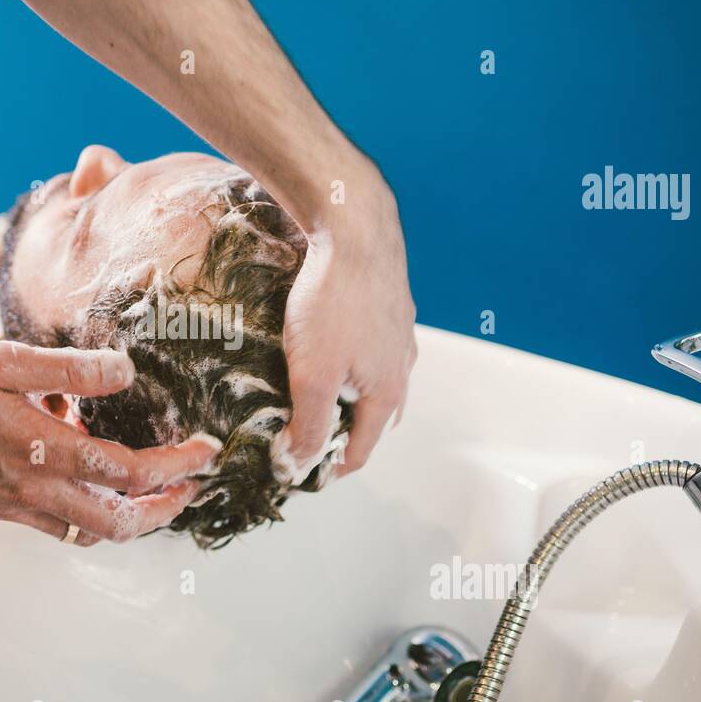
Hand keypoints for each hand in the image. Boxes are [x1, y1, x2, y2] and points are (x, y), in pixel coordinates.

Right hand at [0, 341, 219, 544]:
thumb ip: (64, 369)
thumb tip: (123, 372)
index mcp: (43, 449)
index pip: (129, 471)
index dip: (177, 465)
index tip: (207, 450)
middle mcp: (37, 487)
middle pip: (121, 521)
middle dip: (169, 505)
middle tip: (196, 483)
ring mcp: (20, 505)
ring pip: (94, 532)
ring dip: (136, 517)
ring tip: (160, 491)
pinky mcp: (3, 510)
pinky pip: (61, 527)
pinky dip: (93, 514)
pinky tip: (97, 485)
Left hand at [275, 163, 415, 478]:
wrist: (355, 228)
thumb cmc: (334, 301)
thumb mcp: (312, 374)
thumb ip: (308, 424)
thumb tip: (299, 465)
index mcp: (387, 393)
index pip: (360, 451)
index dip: (328, 468)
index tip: (300, 473)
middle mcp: (401, 367)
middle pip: (372, 418)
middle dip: (340, 433)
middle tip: (303, 436)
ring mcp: (398, 334)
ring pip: (375, 380)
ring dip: (347, 396)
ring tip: (314, 395)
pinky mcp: (388, 306)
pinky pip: (371, 347)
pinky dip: (351, 360)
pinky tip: (329, 346)